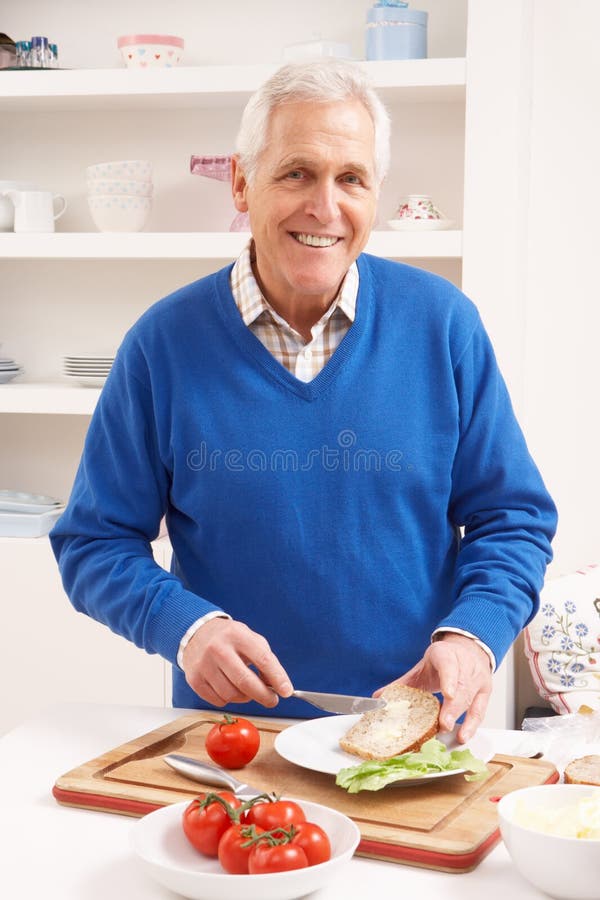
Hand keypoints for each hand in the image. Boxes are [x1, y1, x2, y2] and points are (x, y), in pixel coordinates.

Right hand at [182, 617, 292, 708]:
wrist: (197, 633)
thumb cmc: (229, 638)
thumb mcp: (250, 639)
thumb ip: (265, 660)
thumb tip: (277, 685)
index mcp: (237, 635)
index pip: (262, 659)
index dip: (277, 678)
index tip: (287, 691)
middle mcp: (218, 649)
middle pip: (245, 682)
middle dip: (264, 696)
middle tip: (272, 700)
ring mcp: (204, 665)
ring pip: (232, 695)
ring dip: (245, 698)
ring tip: (247, 689)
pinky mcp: (194, 679)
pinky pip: (218, 701)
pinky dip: (228, 700)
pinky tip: (229, 688)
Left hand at [374, 633, 492, 742]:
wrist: (466, 650)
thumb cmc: (443, 661)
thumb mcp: (422, 667)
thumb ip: (402, 683)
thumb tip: (379, 697)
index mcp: (445, 654)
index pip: (449, 665)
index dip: (449, 680)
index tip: (448, 694)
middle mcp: (465, 665)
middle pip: (461, 687)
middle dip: (452, 708)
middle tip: (443, 724)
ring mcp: (477, 678)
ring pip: (471, 698)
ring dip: (460, 717)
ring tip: (449, 731)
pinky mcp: (485, 691)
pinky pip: (480, 710)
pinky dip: (472, 725)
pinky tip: (463, 736)